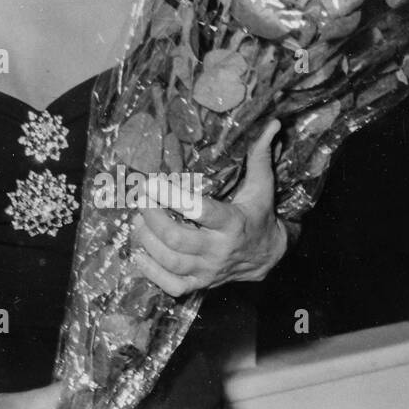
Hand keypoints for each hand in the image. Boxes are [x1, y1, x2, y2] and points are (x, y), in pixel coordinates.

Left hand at [129, 119, 287, 295]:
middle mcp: (219, 250)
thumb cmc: (258, 213)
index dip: (173, 197)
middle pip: (177, 239)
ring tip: (136, 219)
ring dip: (146, 240)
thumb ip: (259, 156)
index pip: (199, 210)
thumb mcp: (261, 186)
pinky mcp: (200, 285)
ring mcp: (208, 271)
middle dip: (152, 217)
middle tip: (141, 198)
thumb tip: (272, 123)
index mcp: (232, 223)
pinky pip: (171, 285)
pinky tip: (139, 252)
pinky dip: (150, 271)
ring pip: (170, 261)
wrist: (268, 255)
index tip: (153, 181)